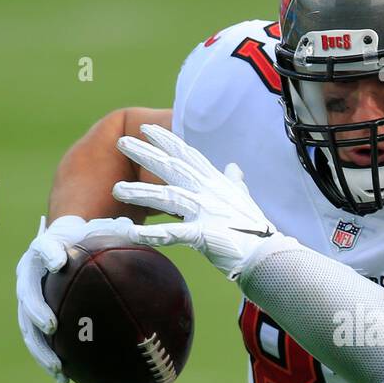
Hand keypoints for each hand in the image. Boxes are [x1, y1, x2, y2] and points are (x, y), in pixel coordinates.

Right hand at [15, 213, 138, 382]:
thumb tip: (137, 228)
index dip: (49, 254)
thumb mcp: (100, 231)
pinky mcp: (32, 317)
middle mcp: (29, 274)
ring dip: (41, 348)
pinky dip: (51, 360)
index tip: (58, 263)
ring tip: (57, 367)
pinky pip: (40, 341)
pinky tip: (66, 380)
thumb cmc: (83, 237)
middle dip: (38, 312)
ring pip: (28, 327)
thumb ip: (116, 230)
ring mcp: (28, 298)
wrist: (58, 245)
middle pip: (28, 295)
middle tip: (52, 327)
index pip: (44, 249)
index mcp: (43, 250)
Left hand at [112, 124, 286, 280]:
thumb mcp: (243, 198)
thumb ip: (235, 181)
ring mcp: (205, 212)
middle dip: (146, 153)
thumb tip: (235, 167)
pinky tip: (133, 233)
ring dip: (140, 193)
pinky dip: (153, 234)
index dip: (167, 140)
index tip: (146, 129)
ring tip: (117, 190)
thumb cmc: (254, 228)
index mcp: (215, 183)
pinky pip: (173, 233)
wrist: (266, 253)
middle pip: (172, 168)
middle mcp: (208, 192)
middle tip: (122, 142)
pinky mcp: (203, 235)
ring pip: (167, 197)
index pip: (187, 155)